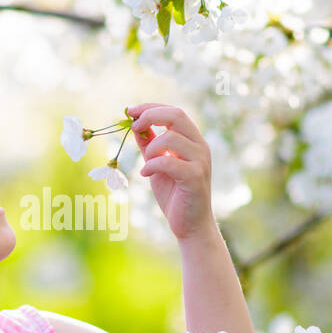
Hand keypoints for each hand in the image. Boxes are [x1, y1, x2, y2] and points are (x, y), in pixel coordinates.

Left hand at [125, 102, 214, 242]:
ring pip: (171, 138)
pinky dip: (152, 165)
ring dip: (151, 148)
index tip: (130, 111)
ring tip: (146, 162)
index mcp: (193, 140)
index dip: (151, 107)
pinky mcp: (195, 177)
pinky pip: (169, 162)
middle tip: (133, 126)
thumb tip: (136, 124)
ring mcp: (200, 161)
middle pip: (176, 115)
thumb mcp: (157, 164)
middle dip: (150, 116)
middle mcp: (200, 146)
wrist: (190, 225)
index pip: (174, 111)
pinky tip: (145, 174)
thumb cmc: (175, 194)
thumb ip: (150, 144)